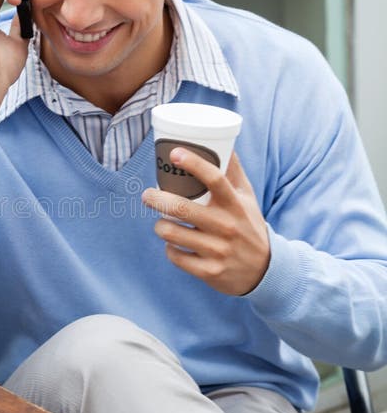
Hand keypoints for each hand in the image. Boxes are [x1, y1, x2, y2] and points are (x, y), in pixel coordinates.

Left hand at [141, 149, 269, 295]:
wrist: (265, 270)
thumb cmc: (249, 225)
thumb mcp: (247, 198)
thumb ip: (234, 172)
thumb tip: (223, 142)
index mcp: (235, 204)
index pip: (214, 178)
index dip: (193, 163)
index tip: (174, 153)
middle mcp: (227, 226)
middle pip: (181, 208)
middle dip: (156, 199)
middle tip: (147, 195)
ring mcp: (217, 250)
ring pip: (172, 233)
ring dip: (160, 226)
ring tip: (161, 222)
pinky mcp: (209, 271)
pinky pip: (175, 256)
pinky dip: (170, 249)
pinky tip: (173, 245)